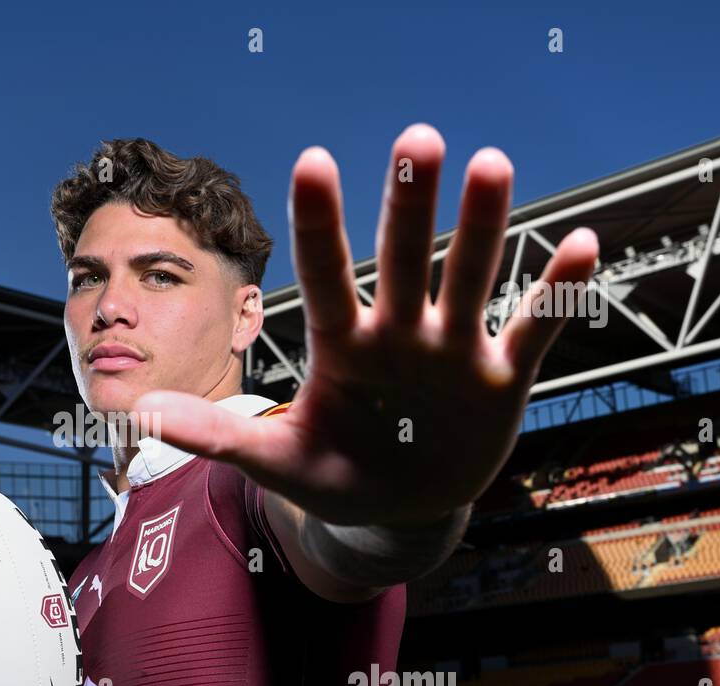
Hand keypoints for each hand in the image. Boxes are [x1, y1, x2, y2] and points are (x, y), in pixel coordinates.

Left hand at [134, 124, 599, 526]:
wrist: (395, 513)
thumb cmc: (331, 475)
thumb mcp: (274, 460)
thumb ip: (217, 436)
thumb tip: (140, 414)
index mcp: (342, 346)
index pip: (325, 275)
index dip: (320, 224)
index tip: (313, 161)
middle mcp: (398, 335)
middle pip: (402, 259)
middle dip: (409, 206)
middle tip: (418, 139)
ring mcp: (452, 351)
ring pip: (468, 277)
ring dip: (481, 228)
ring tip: (492, 165)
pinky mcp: (499, 378)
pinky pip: (533, 329)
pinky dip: (555, 294)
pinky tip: (579, 244)